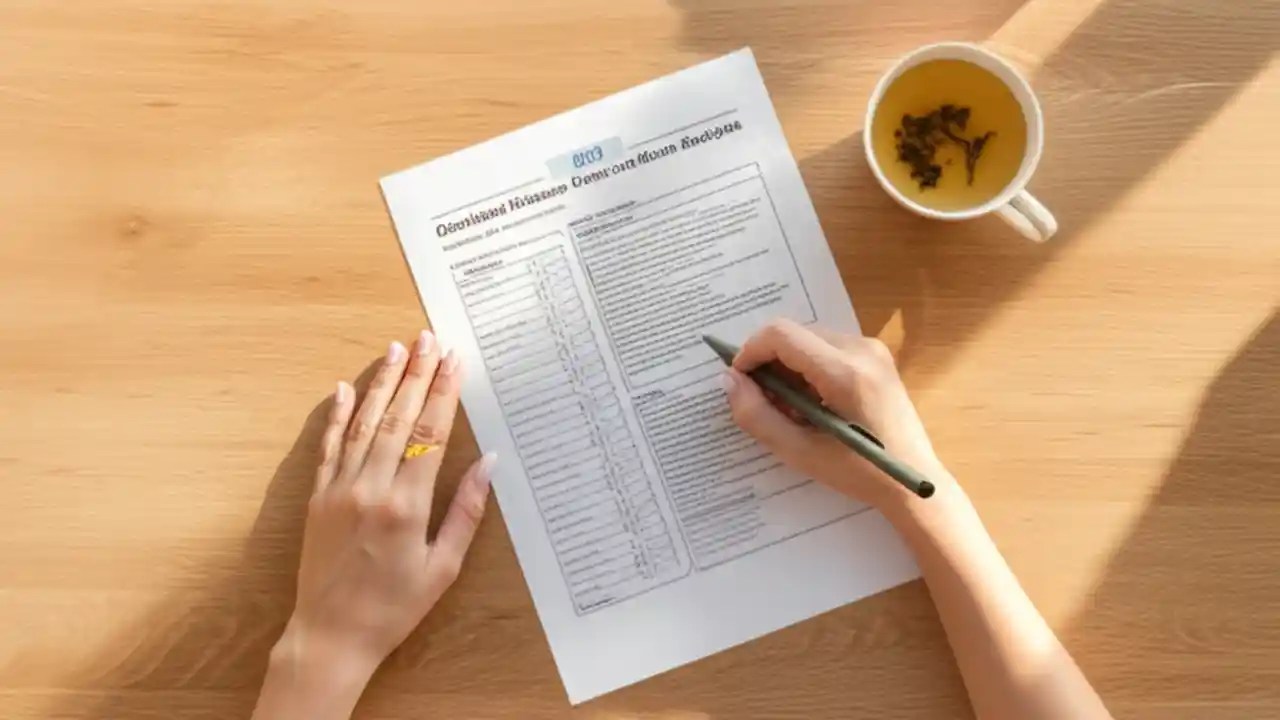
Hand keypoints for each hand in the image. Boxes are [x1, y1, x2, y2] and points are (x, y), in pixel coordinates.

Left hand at [254, 331, 493, 719]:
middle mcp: (370, 488)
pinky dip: (337, 415)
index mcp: (407, 505)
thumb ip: (465, 512)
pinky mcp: (317, 498)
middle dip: (417, 374)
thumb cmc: (394, 608)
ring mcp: (339, 489)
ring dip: (381, 383)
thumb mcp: (443, 567)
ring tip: (397, 349)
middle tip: (429, 338)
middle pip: (398, 418)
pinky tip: (344, 388)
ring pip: (363, 423)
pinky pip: (329, 446)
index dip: (444, 393)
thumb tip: (488, 463)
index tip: (455, 360)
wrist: (331, 635)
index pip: (430, 434)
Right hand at [722, 319, 944, 509]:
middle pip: (794, 334)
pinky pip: (826, 348)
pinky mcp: (876, 357)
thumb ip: (757, 414)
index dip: (750, 352)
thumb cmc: (858, 473)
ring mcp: (872, 350)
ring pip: (808, 339)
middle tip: (766, 404)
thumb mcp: (799, 451)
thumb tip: (729, 380)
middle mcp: (861, 349)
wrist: (912, 484)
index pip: (781, 334)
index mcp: (844, 372)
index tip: (740, 381)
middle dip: (769, 363)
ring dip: (788, 367)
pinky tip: (813, 404)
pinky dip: (808, 369)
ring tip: (792, 410)